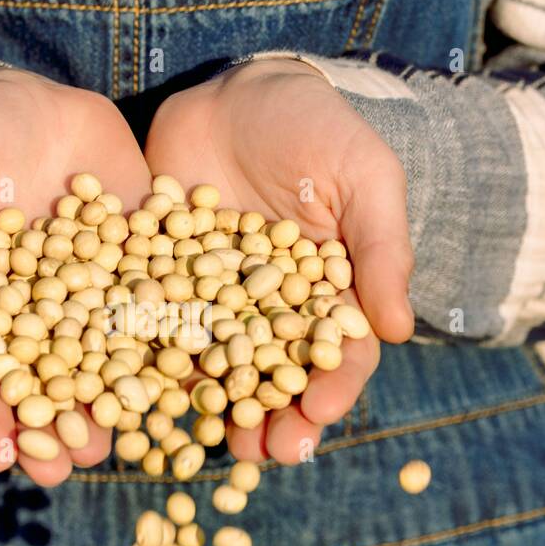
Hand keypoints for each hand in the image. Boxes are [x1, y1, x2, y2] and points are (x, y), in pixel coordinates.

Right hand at [0, 65, 152, 484]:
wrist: (16, 100)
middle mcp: (41, 314)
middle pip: (49, 379)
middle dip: (60, 426)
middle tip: (71, 468)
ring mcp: (96, 290)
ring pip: (112, 352)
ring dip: (123, 397)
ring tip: (137, 440)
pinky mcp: (145, 255)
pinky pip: (167, 295)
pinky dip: (185, 329)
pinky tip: (206, 366)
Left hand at [144, 57, 413, 464]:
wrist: (238, 92)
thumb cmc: (317, 130)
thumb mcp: (363, 178)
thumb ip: (382, 249)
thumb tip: (398, 328)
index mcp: (328, 296)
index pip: (337, 353)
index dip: (332, 385)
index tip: (320, 410)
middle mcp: (270, 312)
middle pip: (275, 376)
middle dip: (273, 417)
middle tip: (266, 452)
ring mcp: (214, 302)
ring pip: (217, 368)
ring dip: (217, 408)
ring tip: (214, 442)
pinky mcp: (162, 283)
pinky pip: (157, 329)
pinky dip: (152, 362)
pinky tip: (146, 393)